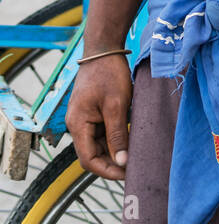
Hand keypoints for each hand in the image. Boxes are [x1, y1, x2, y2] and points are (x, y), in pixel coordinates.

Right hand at [66, 55, 132, 180]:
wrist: (104, 48)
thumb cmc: (109, 73)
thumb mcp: (116, 105)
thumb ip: (118, 135)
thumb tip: (122, 162)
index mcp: (77, 124)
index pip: (88, 159)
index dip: (107, 171)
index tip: (127, 175)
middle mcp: (77, 124)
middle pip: (93, 154)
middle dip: (112, 163)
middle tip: (135, 168)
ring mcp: (84, 118)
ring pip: (99, 145)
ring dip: (115, 152)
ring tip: (136, 156)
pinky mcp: (93, 112)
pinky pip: (102, 133)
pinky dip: (115, 139)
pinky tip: (131, 141)